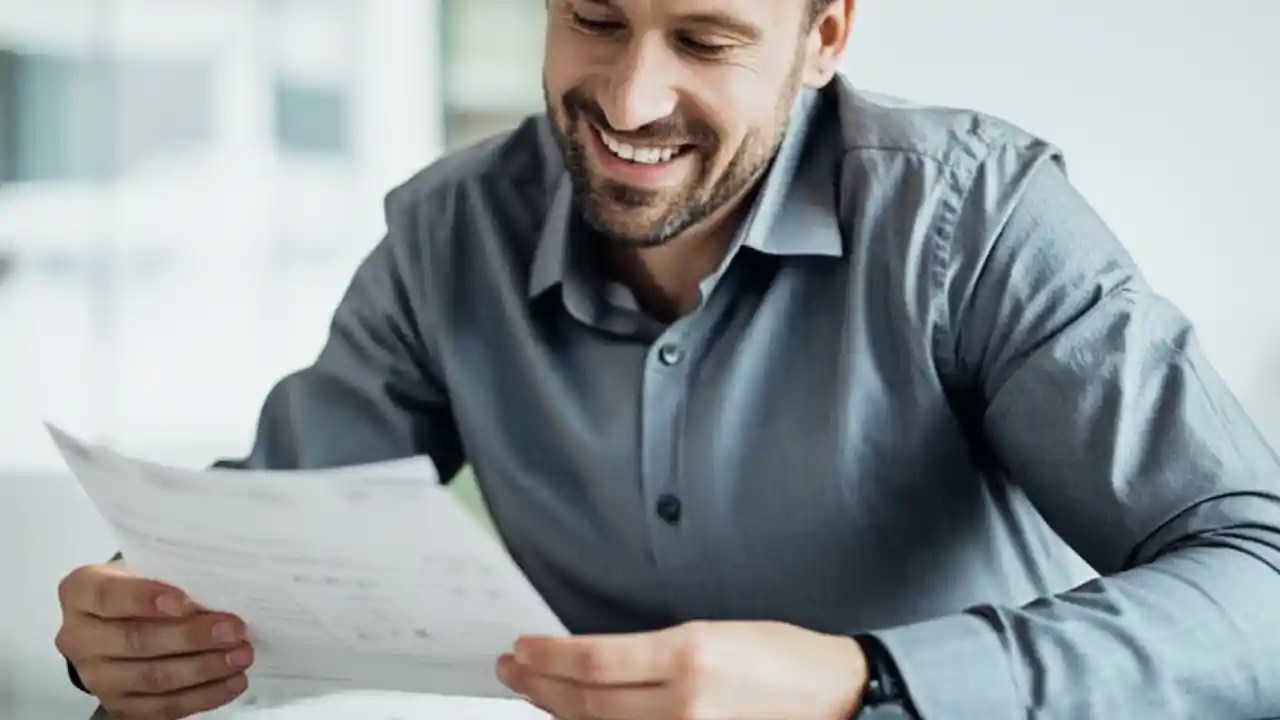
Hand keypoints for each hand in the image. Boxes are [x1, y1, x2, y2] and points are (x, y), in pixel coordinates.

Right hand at [54, 561, 253, 718]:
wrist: (121, 621)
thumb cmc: (143, 586)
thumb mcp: (149, 568)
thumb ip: (173, 576)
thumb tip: (224, 592)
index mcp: (80, 592)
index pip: (108, 596)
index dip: (145, 599)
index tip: (186, 602)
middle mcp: (79, 638)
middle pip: (134, 642)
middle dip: (190, 638)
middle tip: (233, 630)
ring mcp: (96, 677)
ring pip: (152, 678)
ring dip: (203, 669)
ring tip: (241, 656)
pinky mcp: (119, 705)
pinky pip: (162, 707)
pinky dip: (203, 696)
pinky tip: (232, 682)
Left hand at [496, 620, 867, 719]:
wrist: (838, 697)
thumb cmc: (784, 659)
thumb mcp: (715, 635)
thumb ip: (654, 655)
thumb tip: (593, 663)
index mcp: (689, 655)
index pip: (595, 660)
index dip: (549, 656)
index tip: (523, 647)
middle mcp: (684, 703)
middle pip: (588, 703)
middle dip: (541, 685)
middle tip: (512, 669)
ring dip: (559, 712)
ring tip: (533, 691)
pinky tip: (577, 719)